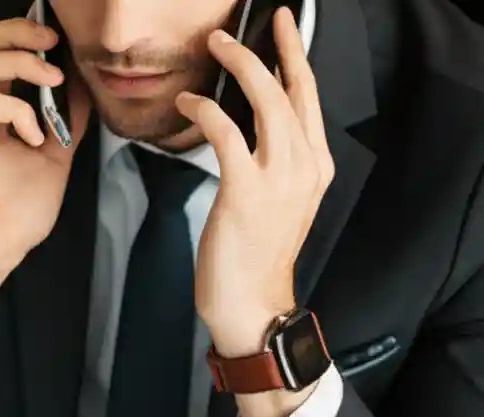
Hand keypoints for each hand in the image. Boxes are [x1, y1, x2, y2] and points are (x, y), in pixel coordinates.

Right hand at [0, 17, 91, 363]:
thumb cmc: (12, 216)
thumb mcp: (54, 158)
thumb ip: (65, 121)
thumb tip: (86, 85)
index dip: (21, 33)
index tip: (59, 40)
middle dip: (15, 32)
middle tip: (51, 41)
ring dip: (20, 64)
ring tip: (52, 81)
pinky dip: (15, 111)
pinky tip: (34, 136)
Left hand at [177, 8, 334, 357]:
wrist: (252, 302)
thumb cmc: (255, 254)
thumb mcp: (276, 200)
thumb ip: (270, 161)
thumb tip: (243, 123)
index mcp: (315, 165)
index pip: (308, 97)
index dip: (295, 57)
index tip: (282, 28)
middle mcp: (305, 165)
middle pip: (292, 89)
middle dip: (268, 49)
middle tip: (237, 28)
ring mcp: (279, 178)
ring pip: (265, 102)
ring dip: (238, 67)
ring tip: (215, 47)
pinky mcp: (245, 190)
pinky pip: (226, 133)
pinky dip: (205, 110)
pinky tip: (187, 101)